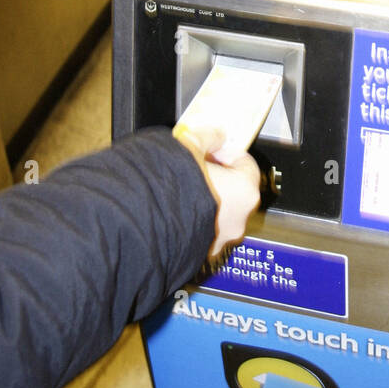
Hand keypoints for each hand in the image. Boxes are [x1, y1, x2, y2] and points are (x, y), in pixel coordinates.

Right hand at [173, 126, 260, 258]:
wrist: (141, 223)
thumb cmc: (170, 186)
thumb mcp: (189, 147)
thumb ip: (207, 137)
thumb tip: (215, 134)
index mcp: (244, 192)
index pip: (247, 165)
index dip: (227, 153)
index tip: (211, 149)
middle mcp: (239, 220)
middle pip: (234, 190)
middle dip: (215, 178)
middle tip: (193, 166)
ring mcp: (220, 240)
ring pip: (218, 213)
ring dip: (204, 200)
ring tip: (179, 187)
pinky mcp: (200, 254)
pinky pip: (202, 231)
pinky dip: (192, 220)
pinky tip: (174, 208)